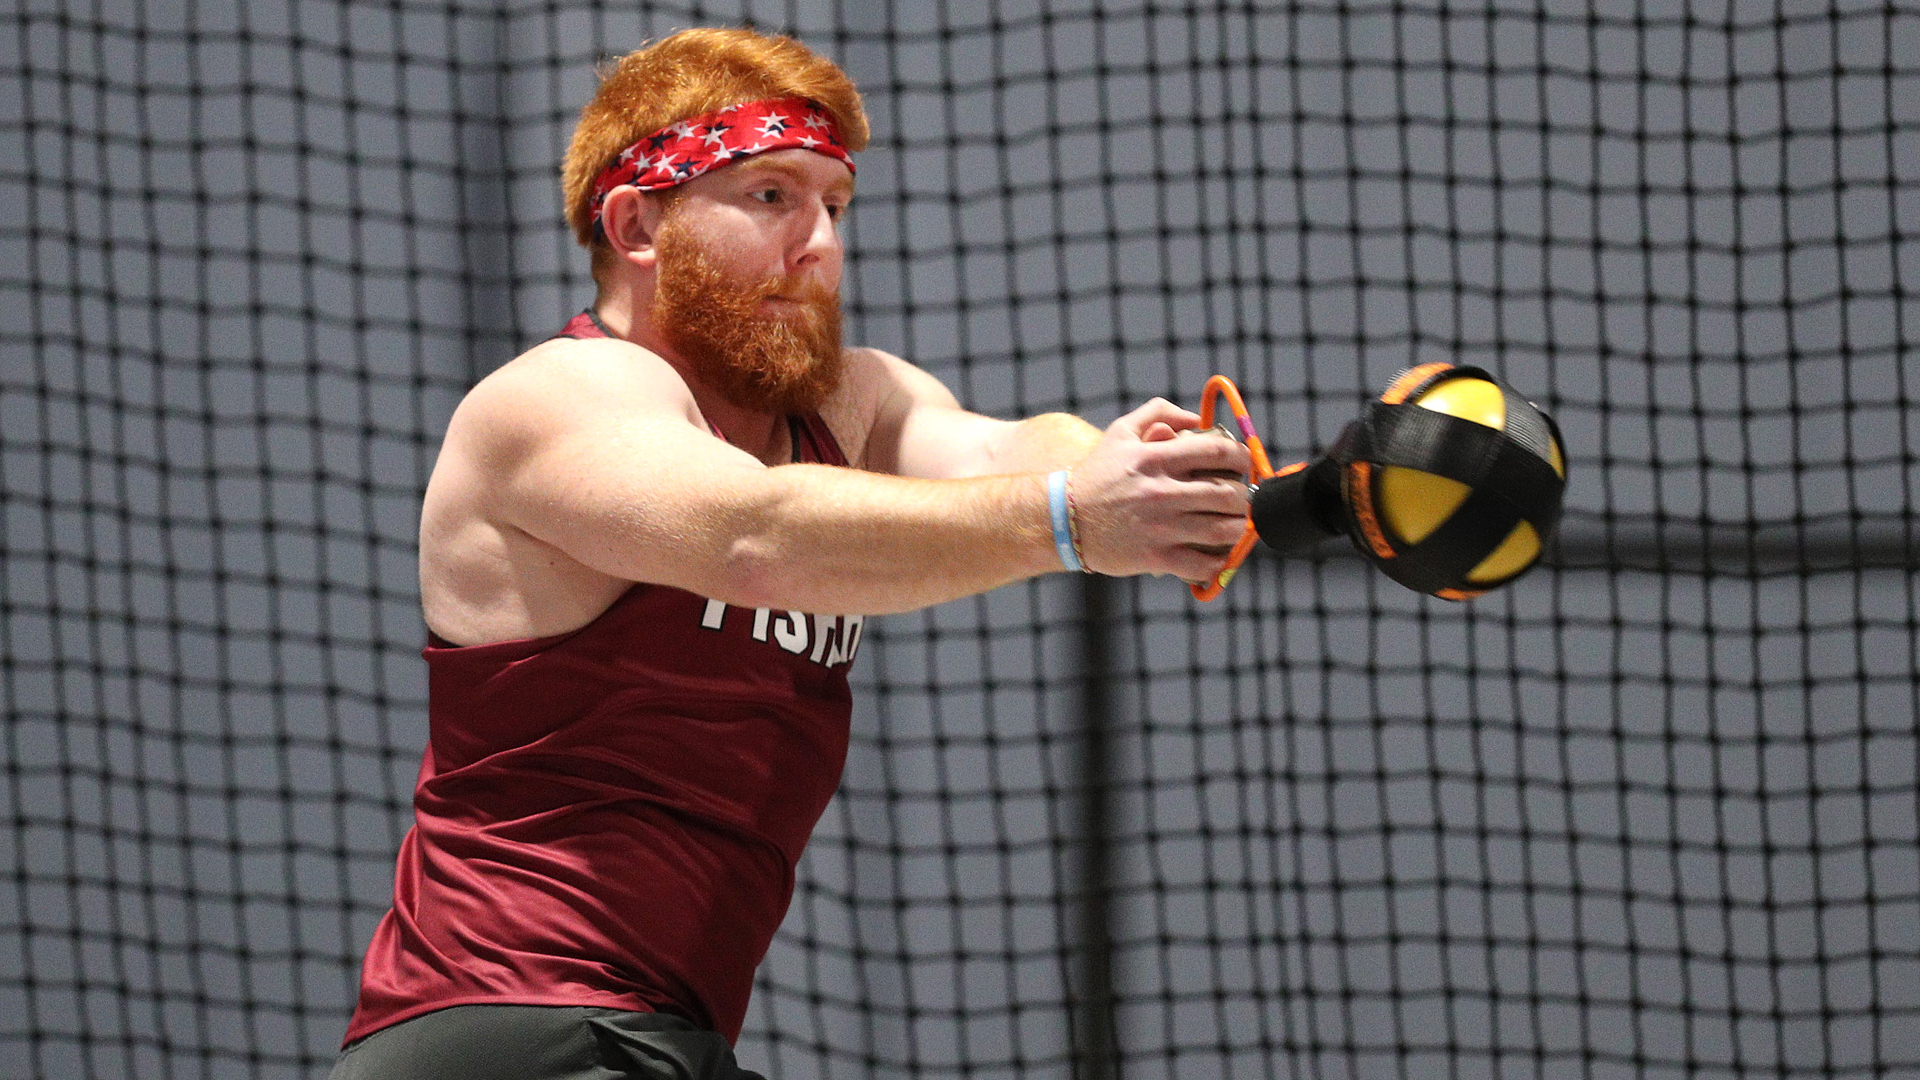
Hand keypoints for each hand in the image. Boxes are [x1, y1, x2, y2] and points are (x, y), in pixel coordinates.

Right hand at [1067, 398, 1252, 578]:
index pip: (1217, 451)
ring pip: (1221, 529)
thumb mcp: (1121, 432)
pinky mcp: (1155, 557)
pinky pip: (1202, 564)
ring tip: (1234, 524)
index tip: (1242, 463)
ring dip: (1237, 527)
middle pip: (1227, 493)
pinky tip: (1216, 554)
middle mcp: (1160, 491)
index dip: (1241, 456)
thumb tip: (1198, 418)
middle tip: (1240, 498)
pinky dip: (1218, 562)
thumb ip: (1159, 413)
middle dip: (1242, 496)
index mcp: (1155, 458)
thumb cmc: (1097, 474)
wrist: (1063, 518)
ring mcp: (1159, 527)